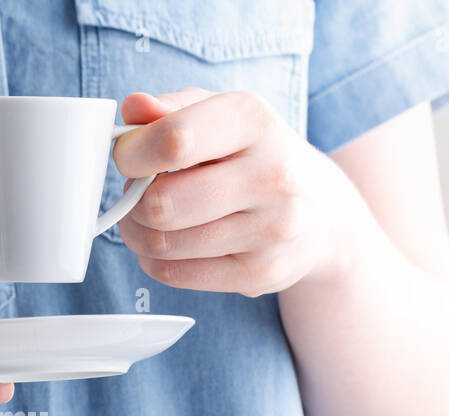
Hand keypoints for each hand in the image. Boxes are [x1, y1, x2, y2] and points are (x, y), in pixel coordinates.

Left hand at [112, 88, 363, 295]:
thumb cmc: (254, 156)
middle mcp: (273, 174)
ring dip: (139, 234)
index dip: (132, 153)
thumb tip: (133, 108)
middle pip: (162, 203)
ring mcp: (272, 229)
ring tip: (150, 219)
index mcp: (255, 121)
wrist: (322, 213)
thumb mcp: (219, 115)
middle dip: (133, 201)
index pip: (175, 140)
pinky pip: (175, 274)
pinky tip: (169, 246)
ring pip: (163, 244)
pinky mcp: (261, 273)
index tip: (127, 157)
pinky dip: (156, 261)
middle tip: (138, 194)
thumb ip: (171, 108)